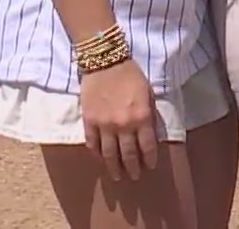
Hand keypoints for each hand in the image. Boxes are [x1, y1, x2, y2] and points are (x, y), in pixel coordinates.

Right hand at [78, 59, 159, 181]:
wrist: (105, 61)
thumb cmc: (131, 74)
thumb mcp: (148, 92)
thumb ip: (149, 115)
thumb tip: (149, 134)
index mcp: (141, 117)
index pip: (147, 146)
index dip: (149, 159)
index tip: (149, 167)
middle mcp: (123, 125)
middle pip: (128, 154)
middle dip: (132, 168)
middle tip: (134, 177)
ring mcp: (104, 125)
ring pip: (109, 153)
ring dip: (113, 167)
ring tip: (117, 176)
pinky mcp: (89, 121)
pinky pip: (92, 143)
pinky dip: (96, 153)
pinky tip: (100, 159)